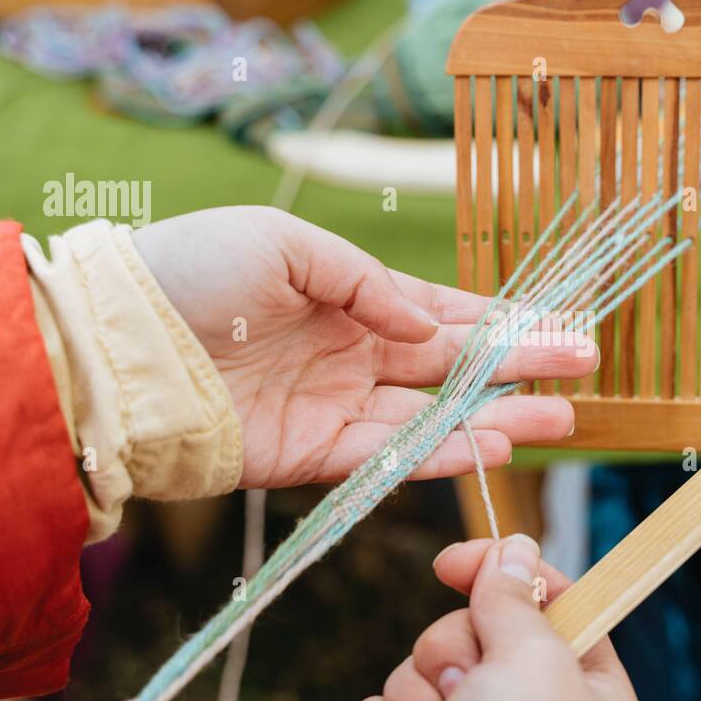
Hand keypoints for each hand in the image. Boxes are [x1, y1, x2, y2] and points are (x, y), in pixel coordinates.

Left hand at [133, 207, 596, 488]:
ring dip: (501, 415)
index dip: (503, 317)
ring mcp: (339, 405)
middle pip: (456, 364)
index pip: (442, 311)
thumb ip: (366, 283)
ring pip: (438, 415)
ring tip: (562, 416)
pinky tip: (496, 442)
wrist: (117, 345)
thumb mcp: (285, 247)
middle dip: (522, 363)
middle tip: (584, 366)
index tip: (558, 321)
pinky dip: (447, 452)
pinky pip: (394, 454)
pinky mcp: (315, 454)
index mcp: (349, 297)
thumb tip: (430, 328)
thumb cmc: (192, 274)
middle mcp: (354, 352)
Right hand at [340, 535, 641, 700]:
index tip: (452, 561)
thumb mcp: (535, 661)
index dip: (499, 571)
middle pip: (468, 632)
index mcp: (582, 683)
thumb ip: (516, 598)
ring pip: (415, 673)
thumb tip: (513, 546)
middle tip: (465, 691)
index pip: (544, 599)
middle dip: (449, 656)